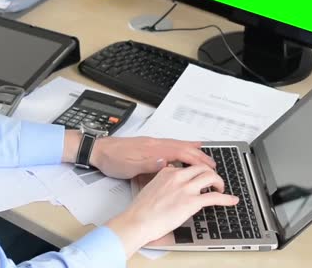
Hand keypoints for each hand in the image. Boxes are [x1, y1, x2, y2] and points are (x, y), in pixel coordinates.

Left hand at [89, 136, 214, 178]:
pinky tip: (182, 151)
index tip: (209, 167)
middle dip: (199, 155)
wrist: (98, 150)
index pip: (181, 152)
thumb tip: (167, 162)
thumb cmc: (112, 160)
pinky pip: (170, 145)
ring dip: (192, 150)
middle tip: (213, 164)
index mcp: (153, 149)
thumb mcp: (129, 167)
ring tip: (205, 156)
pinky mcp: (148, 146)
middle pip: (182, 147)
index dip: (197, 159)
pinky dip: (181, 147)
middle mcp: (155, 144)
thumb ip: (149, 164)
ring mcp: (152, 143)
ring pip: (177, 145)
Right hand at [105, 164, 238, 256]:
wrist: (138, 220)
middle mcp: (178, 176)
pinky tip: (231, 200)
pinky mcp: (192, 202)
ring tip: (220, 189)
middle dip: (211, 173)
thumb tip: (171, 184)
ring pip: (210, 176)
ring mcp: (186, 188)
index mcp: (168, 172)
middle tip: (214, 182)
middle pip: (202, 167)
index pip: (188, 166)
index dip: (198, 171)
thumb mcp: (151, 187)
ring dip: (219, 182)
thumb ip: (163, 181)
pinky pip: (215, 197)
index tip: (202, 175)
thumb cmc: (142, 209)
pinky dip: (226, 198)